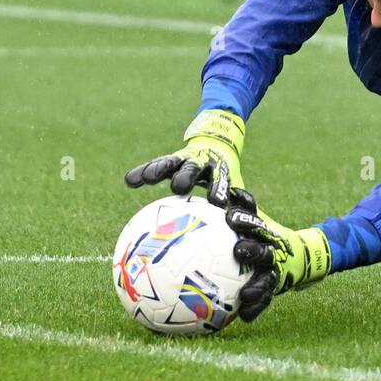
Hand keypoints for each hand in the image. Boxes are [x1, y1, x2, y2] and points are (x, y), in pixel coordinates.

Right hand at [124, 109, 245, 205]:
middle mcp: (202, 164)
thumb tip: (250, 237)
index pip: (222, 181)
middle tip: (180, 187)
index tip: (216, 202)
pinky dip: (143, 171)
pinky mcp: (171, 159)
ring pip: (171, 163)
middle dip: (188, 177)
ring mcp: (185, 159)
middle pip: (194, 169)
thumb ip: (239, 207)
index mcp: (221, 172)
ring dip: (159, 169)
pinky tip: (129, 181)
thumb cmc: (226, 177)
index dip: (219, 190)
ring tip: (146, 178)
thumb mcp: (235, 187)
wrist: (217, 143)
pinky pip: (155, 165)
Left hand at [225, 190, 332, 322]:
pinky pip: (265, 300)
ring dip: (258, 285)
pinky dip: (256, 308)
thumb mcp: (251, 220)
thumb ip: (233, 209)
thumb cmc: (260, 234)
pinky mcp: (275, 287)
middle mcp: (273, 248)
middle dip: (253, 250)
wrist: (299, 255)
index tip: (230, 217)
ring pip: (268, 277)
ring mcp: (277, 269)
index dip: (244, 218)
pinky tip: (244, 317)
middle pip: (264, 249)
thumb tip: (205, 191)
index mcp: (263, 230)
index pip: (254, 221)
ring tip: (247, 292)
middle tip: (238, 250)